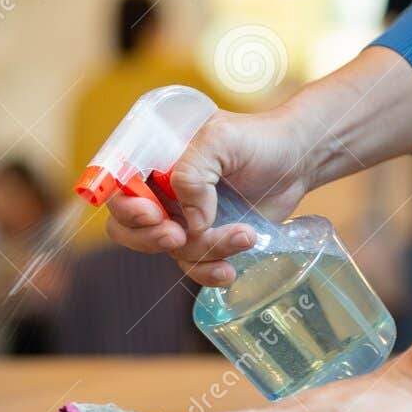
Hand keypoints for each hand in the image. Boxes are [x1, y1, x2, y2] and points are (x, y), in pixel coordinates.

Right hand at [104, 110, 316, 285]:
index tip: (152, 213)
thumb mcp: (220, 140)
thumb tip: (191, 222)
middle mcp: (159, 191)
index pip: (115, 187)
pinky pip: (192, 266)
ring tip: (244, 235)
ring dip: (204, 250)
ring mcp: (181, 219)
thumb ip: (193, 173)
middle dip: (151, 238)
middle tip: (180, 236)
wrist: (297, 161)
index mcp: (152, 159)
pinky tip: (229, 270)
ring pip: (167, 250)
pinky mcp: (206, 241)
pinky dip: (209, 272)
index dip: (123, 205)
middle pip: (126, 227)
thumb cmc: (257, 139)